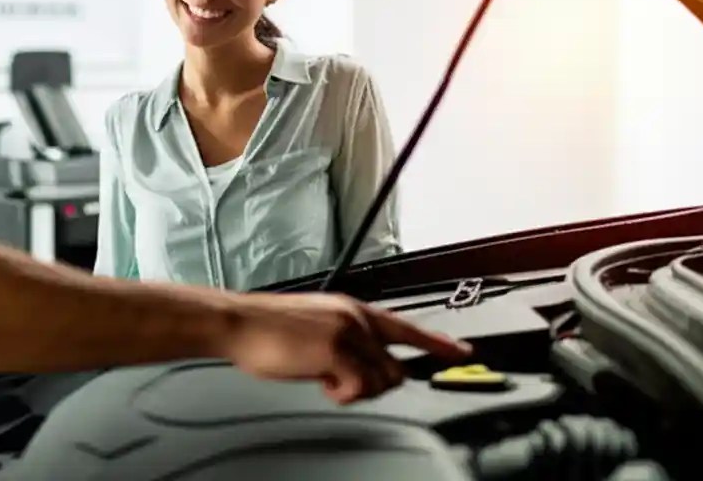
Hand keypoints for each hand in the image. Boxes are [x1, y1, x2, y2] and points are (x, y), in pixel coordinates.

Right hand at [220, 292, 471, 403]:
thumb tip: (365, 369)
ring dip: (353, 389)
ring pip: (379, 381)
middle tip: (338, 381)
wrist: (238, 322)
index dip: (438, 343)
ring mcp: (348, 332)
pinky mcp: (336, 350)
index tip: (464, 351)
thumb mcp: (318, 326)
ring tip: (322, 376)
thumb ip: (347, 340)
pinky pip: (358, 388)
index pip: (406, 326)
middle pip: (394, 367)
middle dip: (372, 384)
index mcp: (353, 308)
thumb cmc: (268, 328)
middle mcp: (357, 317)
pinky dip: (341, 394)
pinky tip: (320, 381)